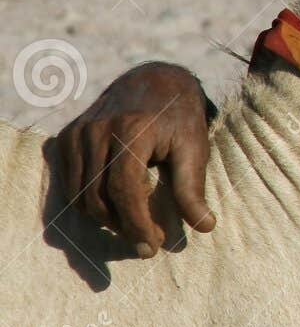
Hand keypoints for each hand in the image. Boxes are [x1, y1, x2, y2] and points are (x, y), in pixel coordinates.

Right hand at [53, 62, 215, 255]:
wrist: (156, 80)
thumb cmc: (180, 116)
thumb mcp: (195, 147)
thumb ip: (193, 188)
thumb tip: (205, 227)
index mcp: (132, 130)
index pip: (125, 190)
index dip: (137, 224)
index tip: (153, 247)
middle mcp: (98, 129)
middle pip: (98, 198)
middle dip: (123, 228)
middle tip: (149, 241)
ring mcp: (78, 132)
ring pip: (80, 196)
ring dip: (105, 219)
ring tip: (136, 223)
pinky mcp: (67, 136)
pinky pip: (70, 184)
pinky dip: (90, 202)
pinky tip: (117, 204)